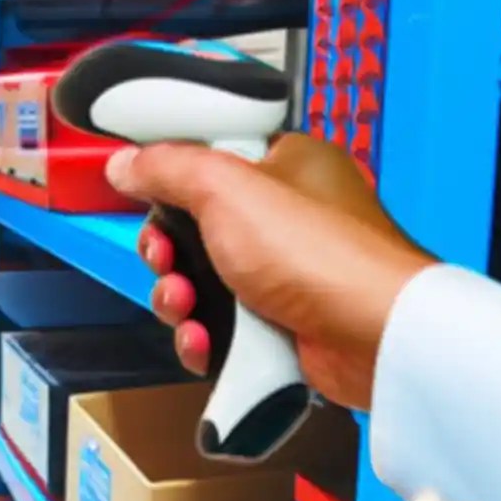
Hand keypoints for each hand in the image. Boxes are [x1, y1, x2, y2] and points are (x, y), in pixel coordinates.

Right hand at [105, 134, 434, 410]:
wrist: (372, 339)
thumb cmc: (326, 256)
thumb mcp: (226, 188)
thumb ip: (167, 167)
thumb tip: (128, 162)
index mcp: (285, 167)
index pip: (208, 160)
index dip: (171, 182)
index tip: (148, 196)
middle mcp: (286, 219)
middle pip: (193, 230)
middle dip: (168, 255)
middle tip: (168, 260)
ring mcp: (283, 275)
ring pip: (201, 284)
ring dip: (178, 299)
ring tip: (186, 305)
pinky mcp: (279, 324)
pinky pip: (220, 328)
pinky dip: (204, 336)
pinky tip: (205, 339)